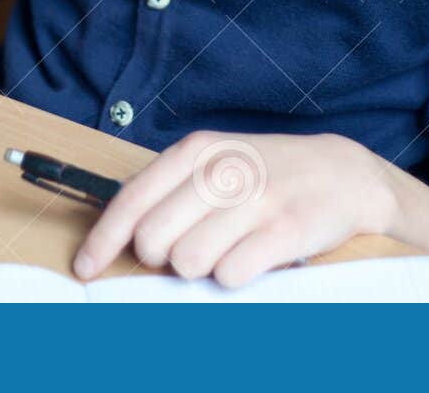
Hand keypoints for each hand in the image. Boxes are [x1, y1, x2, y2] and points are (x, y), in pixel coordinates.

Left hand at [73, 130, 398, 288]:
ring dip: (199, 269)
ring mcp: (255, 199)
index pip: (132, 201)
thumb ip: (171, 192)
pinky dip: (233, 277)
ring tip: (223, 251)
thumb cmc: (267, 174)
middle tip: (185, 251)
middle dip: (161, 258)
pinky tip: (249, 258)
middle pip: (154, 240)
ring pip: (188, 261)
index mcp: (196, 151)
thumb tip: (120, 236)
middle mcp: (221, 170)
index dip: (103, 241)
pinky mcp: (285, 230)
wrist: (344, 173)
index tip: (85, 268)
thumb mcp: (215, 162)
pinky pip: (230, 275)